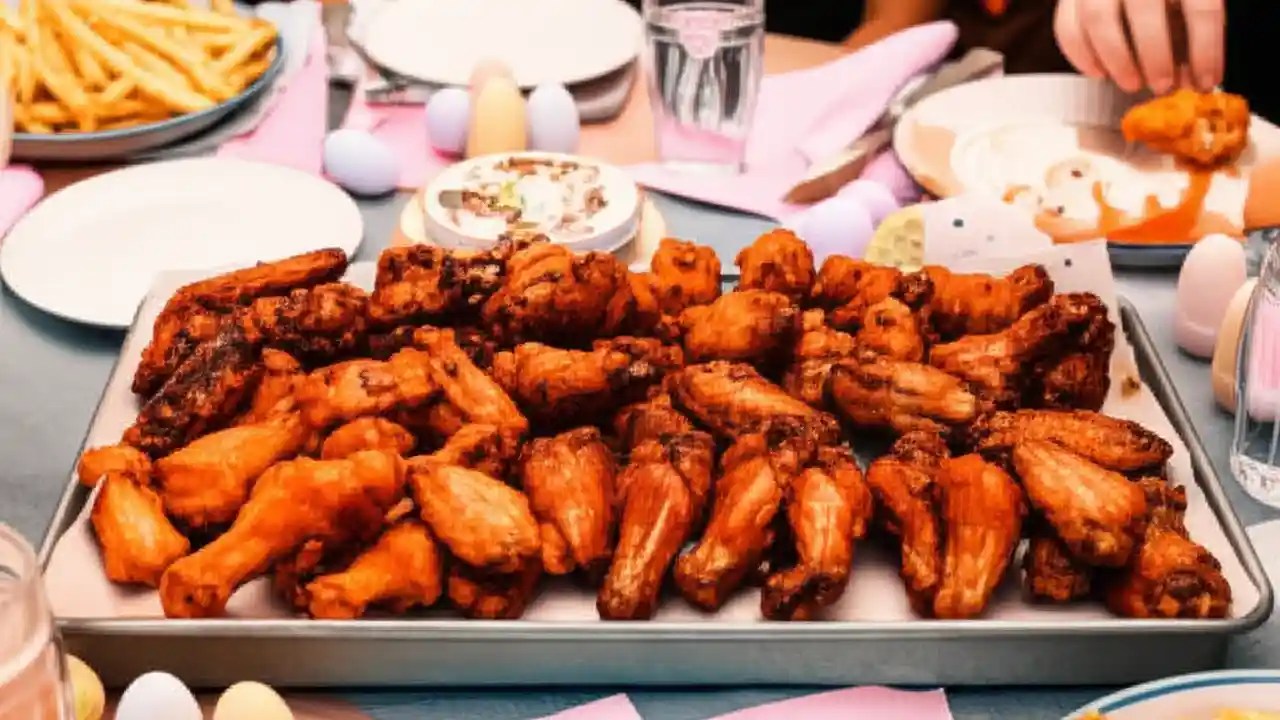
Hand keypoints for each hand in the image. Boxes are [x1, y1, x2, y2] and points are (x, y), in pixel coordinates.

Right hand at [1054, 0, 1224, 93]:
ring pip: (1098, 17)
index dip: (1206, 47)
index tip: (1207, 80)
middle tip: (1162, 85)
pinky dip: (1081, 56)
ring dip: (1116, 59)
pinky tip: (1099, 73)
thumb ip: (1193, 30)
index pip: (1200, 5)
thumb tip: (1190, 78)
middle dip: (1156, 55)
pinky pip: (1066, 26)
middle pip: (1144, 8)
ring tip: (1131, 83)